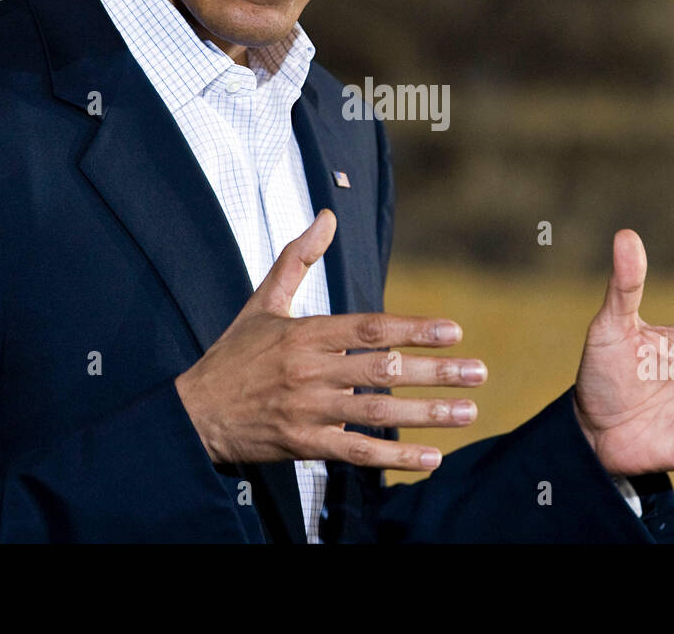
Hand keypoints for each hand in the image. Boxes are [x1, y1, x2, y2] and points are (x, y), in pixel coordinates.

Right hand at [173, 209, 487, 470]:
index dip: (414, 328)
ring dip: (427, 414)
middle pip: (383, 370)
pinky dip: (395, 457)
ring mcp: (307, 410)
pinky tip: (431, 458)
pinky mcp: (304, 444)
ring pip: (377, 413)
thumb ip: (297, 258)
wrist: (194, 414)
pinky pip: (356, 453)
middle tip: (478, 372)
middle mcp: (309, 371)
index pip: (370, 328)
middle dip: (435, 371)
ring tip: (468, 411)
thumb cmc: (234, 355)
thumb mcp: (262, 301)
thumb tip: (327, 215)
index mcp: (305, 334)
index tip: (454, 331)